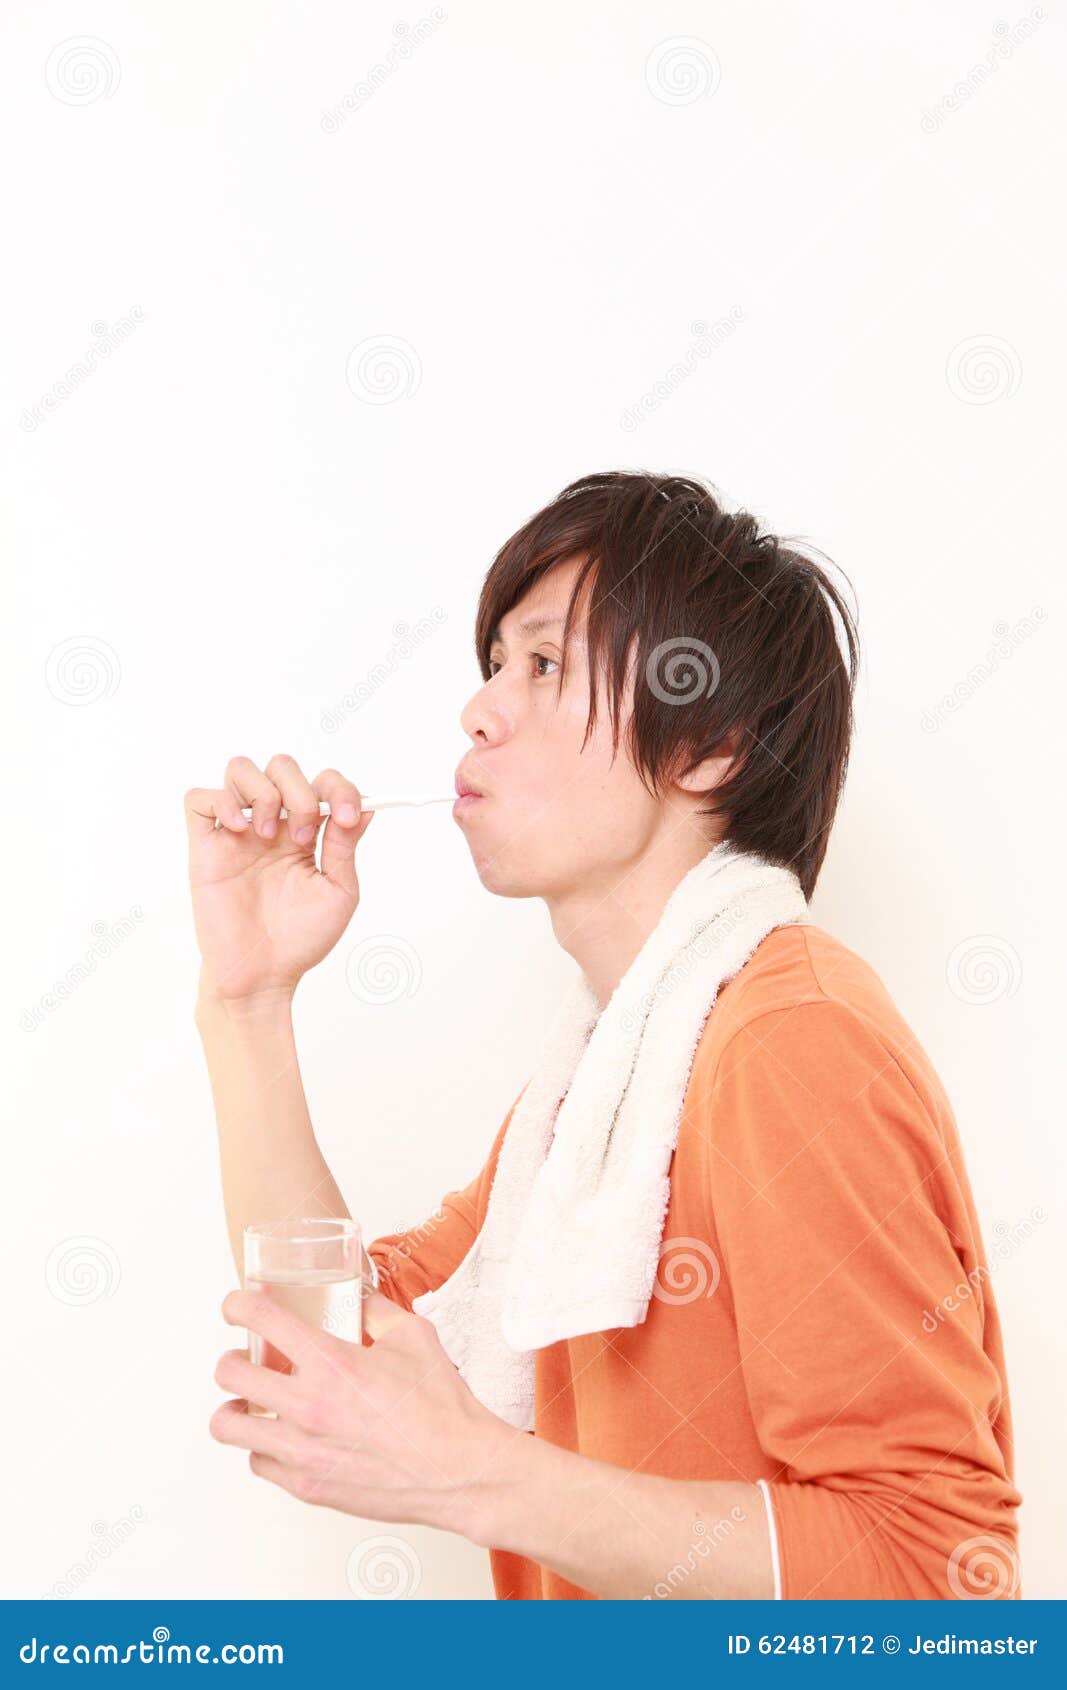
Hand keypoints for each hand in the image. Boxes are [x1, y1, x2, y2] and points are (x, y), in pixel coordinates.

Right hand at [185, 754, 374, 1002]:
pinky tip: (240, 831)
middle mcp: (271, 825)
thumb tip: (365, 807)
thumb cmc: (300, 940)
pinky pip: (199, 798)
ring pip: (240, 769)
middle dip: (300, 791)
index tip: (346, 818)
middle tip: (303, 835)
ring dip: (262, 791)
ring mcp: (237, 833)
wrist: (263, 975)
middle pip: (282, 767)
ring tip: (269, 831)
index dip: (339, 789)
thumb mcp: (338, 891)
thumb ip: (344, 847)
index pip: (322, 783)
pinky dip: (221, 801)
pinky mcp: (206, 846)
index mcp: (306, 833)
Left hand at [209, 1285, 511, 1542]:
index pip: (259, 1319)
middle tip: (242, 1357)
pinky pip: (258, 1463)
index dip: (237, 1305)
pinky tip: (282, 1437)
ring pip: (227, 1426)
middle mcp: (307, 1405)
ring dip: (233, 1407)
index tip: (237, 1305)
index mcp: (331, 1361)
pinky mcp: (306, 1486)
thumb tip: (358, 1297)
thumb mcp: (413, 1336)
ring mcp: (302, 1450)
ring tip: (250, 1402)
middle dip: (230, 1357)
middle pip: (228, 1372)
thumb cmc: (441, 1407)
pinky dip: (263, 1447)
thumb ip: (376, 1311)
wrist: (458, 1470)